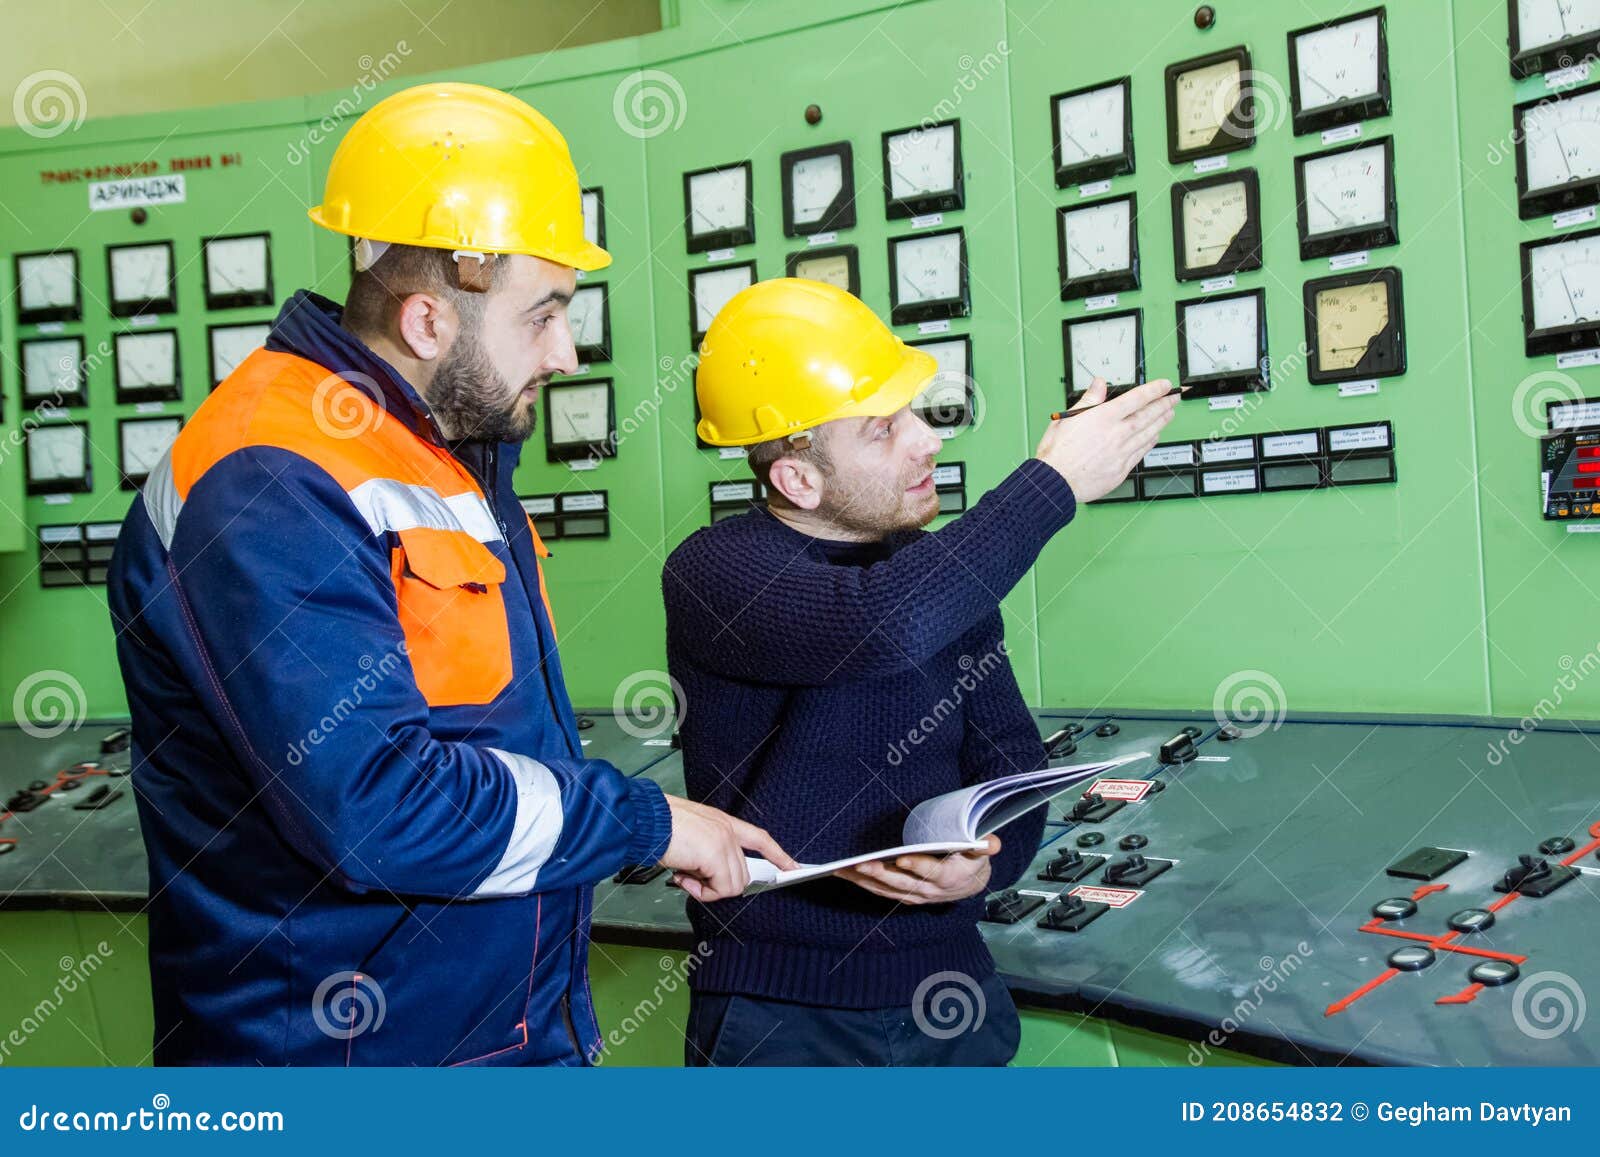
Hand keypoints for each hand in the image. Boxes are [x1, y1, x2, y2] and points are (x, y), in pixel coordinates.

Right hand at [660, 795, 796, 901]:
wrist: (645, 821)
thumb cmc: (658, 826)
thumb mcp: (691, 837)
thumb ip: (706, 854)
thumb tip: (706, 878)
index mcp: (722, 821)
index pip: (760, 838)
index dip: (778, 854)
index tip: (793, 867)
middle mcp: (727, 830)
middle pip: (743, 873)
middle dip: (718, 884)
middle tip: (690, 879)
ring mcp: (724, 842)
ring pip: (734, 884)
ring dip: (708, 890)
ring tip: (684, 877)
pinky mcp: (716, 855)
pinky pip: (721, 889)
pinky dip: (702, 892)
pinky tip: (683, 879)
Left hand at [833, 835, 999, 904]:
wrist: (970, 885)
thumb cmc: (970, 861)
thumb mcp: (982, 852)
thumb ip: (985, 846)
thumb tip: (992, 843)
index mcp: (949, 877)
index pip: (932, 872)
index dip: (917, 866)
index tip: (901, 859)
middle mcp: (930, 891)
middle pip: (903, 883)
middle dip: (880, 874)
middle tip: (861, 864)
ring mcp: (915, 896)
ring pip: (887, 889)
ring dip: (864, 880)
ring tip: (843, 869)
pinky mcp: (904, 896)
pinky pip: (880, 891)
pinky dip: (863, 884)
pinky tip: (846, 874)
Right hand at [1035, 377, 1178, 502]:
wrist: (1055, 482)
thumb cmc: (1058, 453)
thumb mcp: (1067, 418)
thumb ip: (1088, 399)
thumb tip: (1099, 384)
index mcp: (1103, 418)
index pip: (1137, 398)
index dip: (1154, 390)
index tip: (1164, 385)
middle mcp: (1116, 434)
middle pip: (1148, 415)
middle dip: (1164, 404)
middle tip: (1174, 397)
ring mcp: (1121, 452)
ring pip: (1149, 433)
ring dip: (1162, 421)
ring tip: (1170, 413)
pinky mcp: (1122, 468)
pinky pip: (1142, 452)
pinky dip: (1151, 441)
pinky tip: (1155, 436)